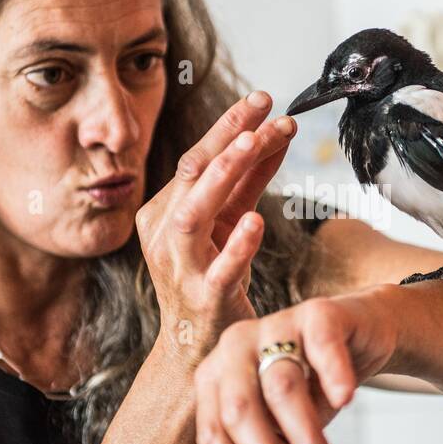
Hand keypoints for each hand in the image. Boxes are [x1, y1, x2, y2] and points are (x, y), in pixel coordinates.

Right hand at [135, 90, 295, 360]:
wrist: (199, 344)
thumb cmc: (213, 275)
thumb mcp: (230, 221)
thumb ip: (251, 180)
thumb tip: (277, 131)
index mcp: (167, 209)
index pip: (197, 157)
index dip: (230, 125)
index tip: (263, 98)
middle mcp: (164, 233)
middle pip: (192, 174)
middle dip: (227, 137)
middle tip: (262, 108)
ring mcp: (179, 267)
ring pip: (194, 214)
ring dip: (222, 176)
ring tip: (252, 144)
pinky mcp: (203, 298)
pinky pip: (218, 269)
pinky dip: (236, 244)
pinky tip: (256, 221)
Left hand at [193, 289, 398, 443]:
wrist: (358, 337)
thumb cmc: (310, 386)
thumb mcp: (280, 428)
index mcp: (216, 376)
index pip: (214, 431)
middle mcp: (236, 346)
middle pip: (241, 410)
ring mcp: (276, 324)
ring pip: (283, 386)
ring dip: (305, 437)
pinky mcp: (318, 312)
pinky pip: (322, 344)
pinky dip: (332, 374)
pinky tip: (344, 401)